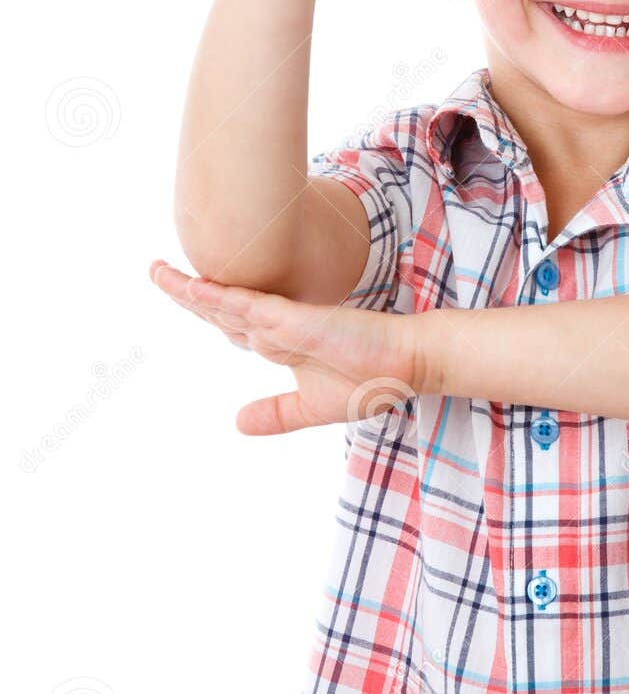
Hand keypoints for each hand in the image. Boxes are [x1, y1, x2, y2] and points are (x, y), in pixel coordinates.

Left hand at [148, 258, 417, 436]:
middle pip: (220, 305)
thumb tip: (236, 424)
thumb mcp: (310, 407)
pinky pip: (252, 306)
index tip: (174, 289)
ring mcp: (285, 320)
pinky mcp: (298, 320)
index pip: (228, 320)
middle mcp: (277, 325)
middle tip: (154, 270)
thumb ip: (274, 414)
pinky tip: (196, 288)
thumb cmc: (369, 381)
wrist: (408, 366)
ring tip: (159, 272)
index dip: (200, 306)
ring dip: (191, 289)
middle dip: (184, 290)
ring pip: (228, 302)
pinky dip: (222, 298)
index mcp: (278, 340)